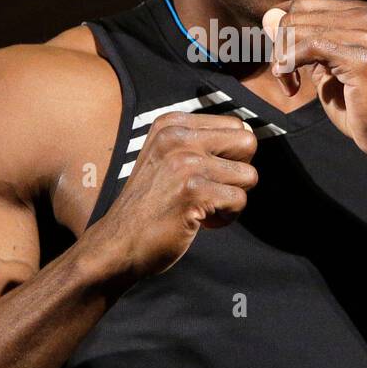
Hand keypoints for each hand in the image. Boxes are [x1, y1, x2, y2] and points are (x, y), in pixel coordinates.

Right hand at [87, 111, 258, 278]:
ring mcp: (185, 163)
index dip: (231, 156)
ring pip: (248, 175)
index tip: (207, 174)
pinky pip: (239, 201)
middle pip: (247, 143)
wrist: (117, 244)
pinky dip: (225, 218)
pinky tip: (199, 220)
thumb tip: (249, 135)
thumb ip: (200, 142)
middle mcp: (178, 136)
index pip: (235, 126)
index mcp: (172, 124)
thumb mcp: (166, 157)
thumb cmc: (148, 206)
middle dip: (239, 171)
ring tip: (202, 207)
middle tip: (213, 190)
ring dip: (231, 198)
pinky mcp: (193, 191)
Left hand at [263, 0, 366, 162]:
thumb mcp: (324, 67)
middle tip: (284, 78)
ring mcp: (366, 35)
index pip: (302, 6)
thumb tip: (268, 17)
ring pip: (298, 29)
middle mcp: (366, 17)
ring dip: (282, 60)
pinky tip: (289, 85)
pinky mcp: (362, 58)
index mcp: (359, 13)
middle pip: (295, 15)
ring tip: (288, 85)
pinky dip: (290, 63)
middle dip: (279, 48)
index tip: (283, 65)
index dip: (284, 34)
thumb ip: (301, 43)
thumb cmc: (360, 105)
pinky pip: (310, 47)